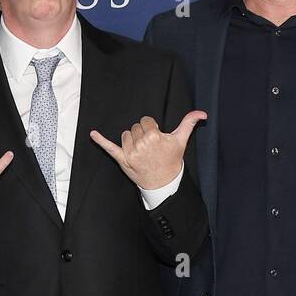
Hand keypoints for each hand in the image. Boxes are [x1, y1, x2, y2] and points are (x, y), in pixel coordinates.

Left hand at [89, 111, 206, 189]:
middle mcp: (141, 144)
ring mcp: (130, 153)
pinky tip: (92, 134)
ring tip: (141, 150)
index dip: (151, 127)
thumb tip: (202, 113)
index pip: (145, 121)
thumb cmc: (171, 159)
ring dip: (131, 140)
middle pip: (135, 127)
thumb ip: (189, 123)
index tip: (156, 137)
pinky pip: (109, 148)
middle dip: (142, 133)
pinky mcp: (122, 160)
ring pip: (125, 135)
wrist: (164, 182)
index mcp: (153, 136)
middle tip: (150, 146)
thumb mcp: (181, 140)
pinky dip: (100, 141)